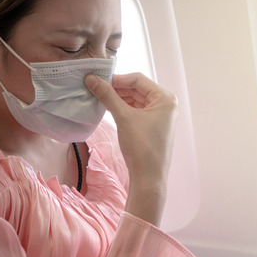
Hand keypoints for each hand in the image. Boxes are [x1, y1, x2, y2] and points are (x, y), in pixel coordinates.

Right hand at [85, 72, 177, 225]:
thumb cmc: (141, 147)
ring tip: (99, 98)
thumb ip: (108, 96)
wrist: (148, 177)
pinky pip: (135, 110)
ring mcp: (159, 115)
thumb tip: (91, 78)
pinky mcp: (152, 125)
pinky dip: (122, 108)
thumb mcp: (123, 117)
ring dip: (118, 98)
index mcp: (165, 98)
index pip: (137, 80)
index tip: (97, 80)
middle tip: (95, 88)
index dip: (117, 79)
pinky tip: (108, 108)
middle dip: (116, 88)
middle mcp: (165, 104)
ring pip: (135, 99)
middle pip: (136, 88)